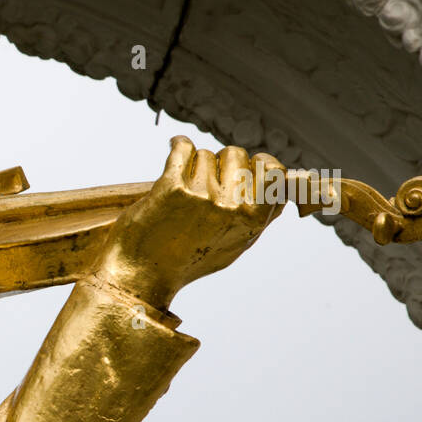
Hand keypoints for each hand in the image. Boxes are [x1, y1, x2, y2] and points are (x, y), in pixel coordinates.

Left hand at [93, 136, 285, 309]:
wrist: (141, 276)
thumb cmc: (187, 260)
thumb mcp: (234, 245)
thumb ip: (258, 217)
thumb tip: (280, 190)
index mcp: (252, 220)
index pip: (274, 171)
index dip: (259, 163)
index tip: (246, 166)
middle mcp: (230, 206)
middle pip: (236, 154)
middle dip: (220, 163)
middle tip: (204, 182)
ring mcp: (201, 196)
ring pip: (205, 154)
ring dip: (193, 164)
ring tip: (182, 188)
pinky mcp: (171, 188)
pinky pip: (182, 148)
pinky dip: (178, 145)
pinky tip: (174, 147)